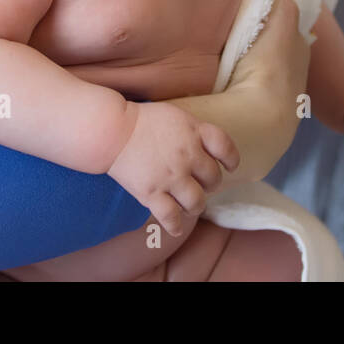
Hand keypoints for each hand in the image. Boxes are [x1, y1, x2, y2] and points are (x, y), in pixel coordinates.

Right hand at [106, 101, 239, 237]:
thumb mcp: (176, 115)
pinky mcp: (152, 193)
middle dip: (210, 184)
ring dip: (196, 206)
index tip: (230, 166)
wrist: (112, 131)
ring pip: (197, 202)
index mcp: (195, 132)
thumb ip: (194, 130)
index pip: (225, 147)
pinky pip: (170, 217)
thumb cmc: (142, 120)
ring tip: (191, 205)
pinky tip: (176, 228)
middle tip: (202, 185)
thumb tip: (207, 146)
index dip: (231, 159)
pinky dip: (176, 226)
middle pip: (213, 178)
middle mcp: (187, 155)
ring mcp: (171, 176)